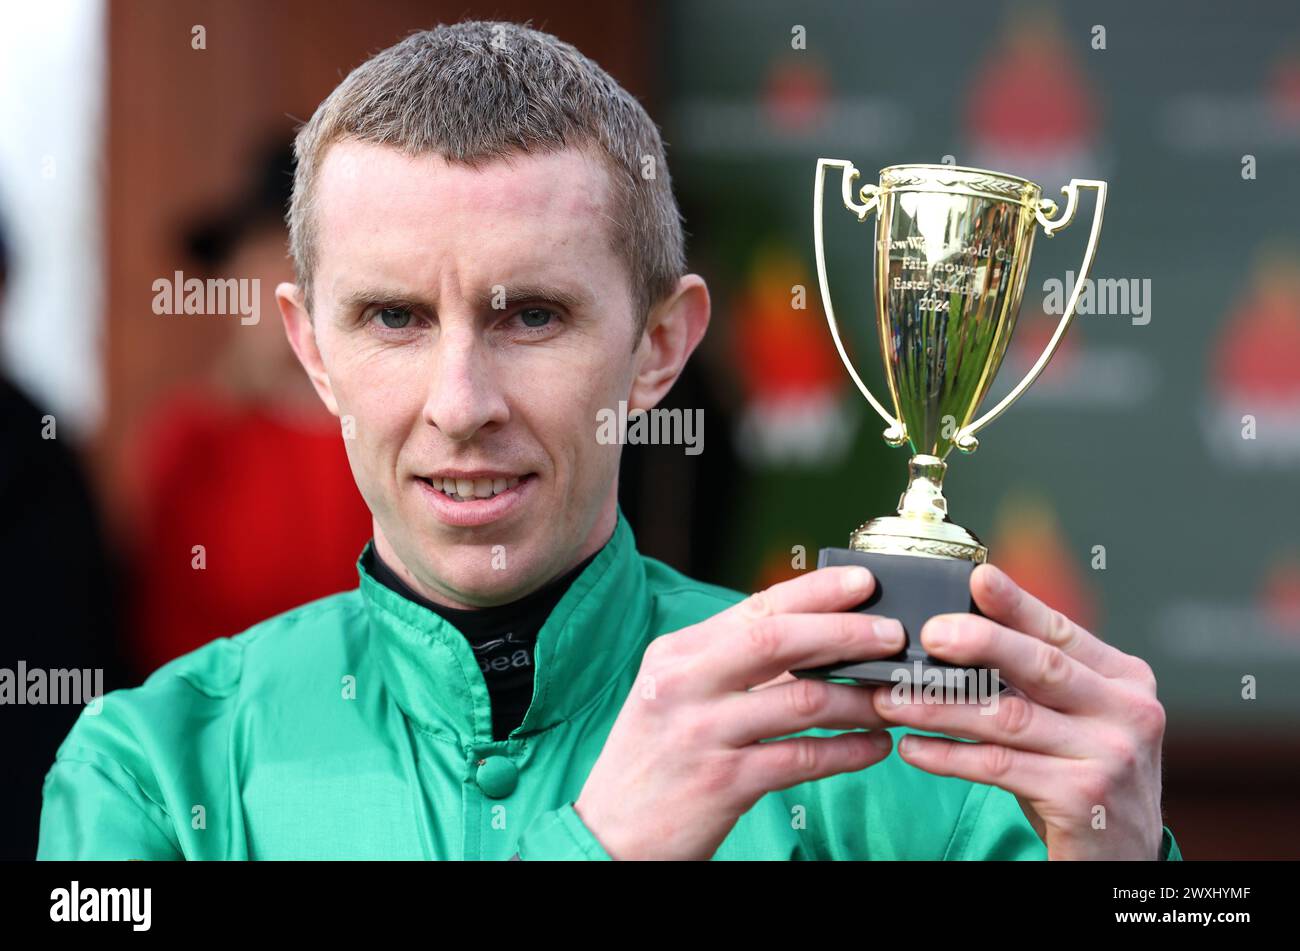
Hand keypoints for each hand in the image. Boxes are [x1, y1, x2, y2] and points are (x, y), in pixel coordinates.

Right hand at [574, 566, 903, 859]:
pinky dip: (848, 751)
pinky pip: (803, 758)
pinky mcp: (724, 783)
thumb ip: (728, 662)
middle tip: (894, 636)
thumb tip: (808, 633)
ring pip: (802, 701)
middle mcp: (686, 685)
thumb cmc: (655, 757)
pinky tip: (874, 748)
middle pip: (779, 642)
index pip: (756, 608)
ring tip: (891, 699)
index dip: (815, 592)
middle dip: (846, 633)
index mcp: (678, 654)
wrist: (611, 833)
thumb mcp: (675, 693)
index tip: (862, 582)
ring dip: (859, 698)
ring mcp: (704, 733)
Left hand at [871, 563, 1166, 859]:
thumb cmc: (1081, 777)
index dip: (1016, 604)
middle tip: (927, 633)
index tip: (977, 576)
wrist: (1121, 861)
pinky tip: (911, 748)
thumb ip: (1035, 680)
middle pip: (1040, 666)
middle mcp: (1128, 710)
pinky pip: (999, 767)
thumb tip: (958, 630)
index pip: (1061, 632)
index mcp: (1124, 679)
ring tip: (891, 699)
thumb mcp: (1072, 720)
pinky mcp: (1085, 798)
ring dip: (940, 707)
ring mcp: (1111, 755)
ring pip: (1008, 718)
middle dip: (979, 644)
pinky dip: (948, 756)